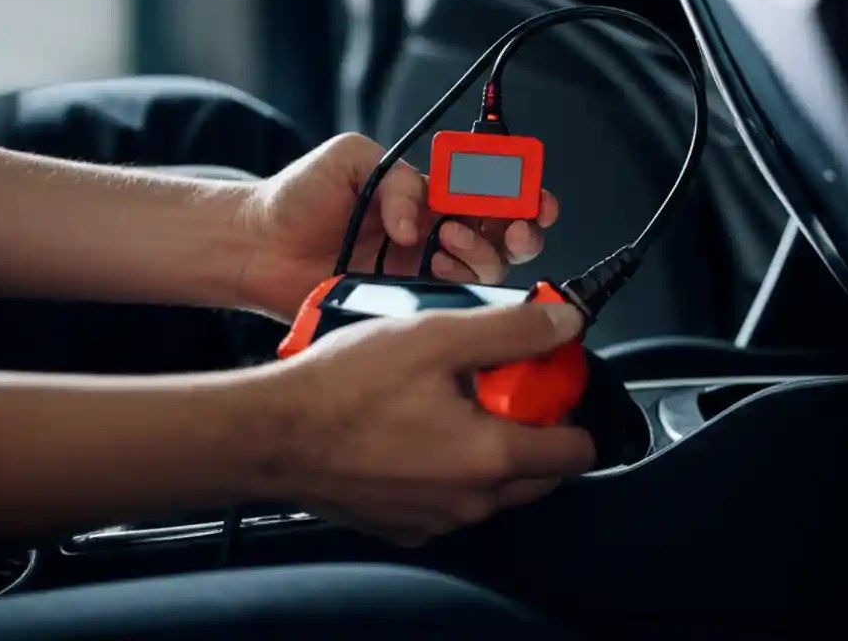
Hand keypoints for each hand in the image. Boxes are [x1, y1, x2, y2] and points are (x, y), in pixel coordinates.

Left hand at [237, 133, 559, 318]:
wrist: (258, 247)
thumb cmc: (297, 198)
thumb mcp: (350, 160)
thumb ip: (398, 179)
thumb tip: (421, 218)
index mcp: (427, 194)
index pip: (490, 188)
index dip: (520, 188)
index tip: (528, 191)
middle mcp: (433, 233)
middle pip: (504, 232)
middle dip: (523, 226)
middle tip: (515, 225)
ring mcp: (424, 271)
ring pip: (488, 269)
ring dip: (485, 252)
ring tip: (450, 242)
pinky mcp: (408, 303)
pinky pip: (452, 303)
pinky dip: (460, 288)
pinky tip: (441, 272)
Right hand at [239, 301, 594, 546]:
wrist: (271, 435)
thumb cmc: (344, 389)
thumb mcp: (436, 336)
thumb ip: (512, 330)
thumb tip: (563, 322)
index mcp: (491, 458)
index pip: (576, 450)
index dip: (569, 406)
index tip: (544, 377)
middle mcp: (470, 501)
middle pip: (540, 471)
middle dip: (532, 427)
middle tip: (494, 383)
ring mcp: (436, 520)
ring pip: (494, 486)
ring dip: (489, 446)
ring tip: (447, 398)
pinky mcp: (404, 525)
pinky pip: (450, 498)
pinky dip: (448, 468)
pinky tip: (415, 428)